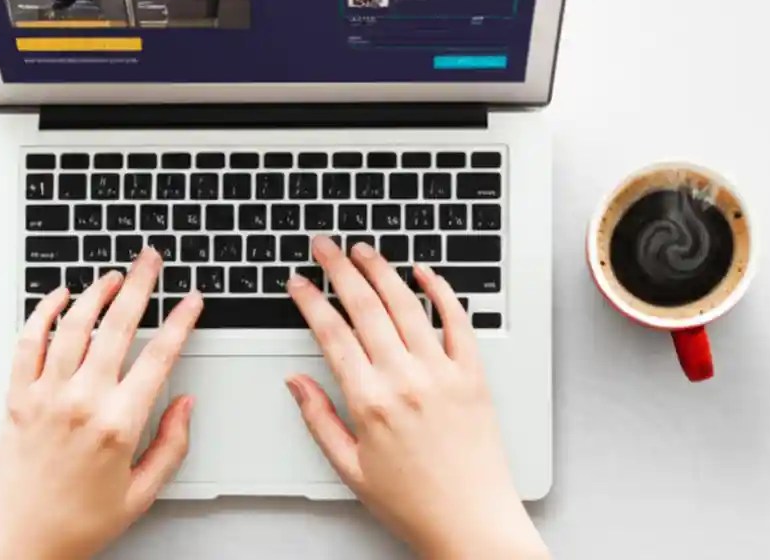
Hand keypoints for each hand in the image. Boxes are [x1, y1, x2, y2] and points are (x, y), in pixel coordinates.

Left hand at [0, 249, 201, 559]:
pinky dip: (43, 313)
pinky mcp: (17, 397)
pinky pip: (28, 342)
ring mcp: (45, 395)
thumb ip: (171, 445)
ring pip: (73, 325)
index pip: (159, 356)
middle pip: (117, 326)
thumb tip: (186, 405)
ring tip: (113, 274)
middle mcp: (81, 401)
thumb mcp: (142, 493)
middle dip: (139, 284)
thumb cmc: (77, 524)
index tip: (191, 301)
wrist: (18, 542)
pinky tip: (60, 298)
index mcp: (118, 424)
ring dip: (95, 293)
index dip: (180, 321)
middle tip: (150, 259)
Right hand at [286, 238, 547, 559]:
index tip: (297, 281)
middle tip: (324, 245)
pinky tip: (424, 272)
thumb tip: (295, 382)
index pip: (331, 333)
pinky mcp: (473, 375)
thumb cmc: (413, 502)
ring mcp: (442, 373)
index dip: (309, 300)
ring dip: (381, 270)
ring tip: (362, 250)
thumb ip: (319, 418)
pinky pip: (457, 321)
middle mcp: (406, 379)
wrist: (472, 523)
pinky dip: (440, 291)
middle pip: (365, 306)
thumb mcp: (349, 467)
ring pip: (406, 304)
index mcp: (370, 402)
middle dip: (338, 268)